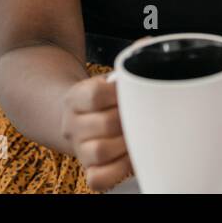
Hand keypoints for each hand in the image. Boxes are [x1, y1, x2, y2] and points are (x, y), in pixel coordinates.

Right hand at [61, 35, 151, 191]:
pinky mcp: (86, 168)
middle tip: (145, 118)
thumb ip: (127, 65)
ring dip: (126, 146)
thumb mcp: (106, 80)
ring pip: (99, 152)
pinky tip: (130, 159)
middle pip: (105, 123)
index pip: (95, 94)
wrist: (75, 120)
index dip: (118, 94)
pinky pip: (97, 178)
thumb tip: (149, 44)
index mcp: (77, 97)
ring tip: (140, 138)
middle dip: (130, 121)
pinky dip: (116, 172)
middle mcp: (73, 123)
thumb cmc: (102, 99)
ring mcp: (78, 148)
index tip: (134, 93)